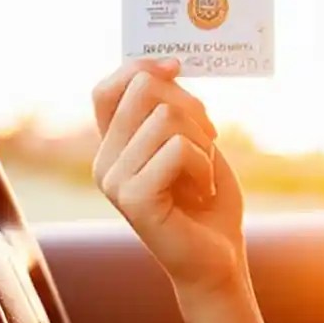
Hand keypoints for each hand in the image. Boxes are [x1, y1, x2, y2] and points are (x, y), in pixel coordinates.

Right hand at [91, 59, 246, 295]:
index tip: (176, 67)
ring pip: (167, 119)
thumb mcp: (192, 140)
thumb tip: (167, 64)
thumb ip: (171, 107)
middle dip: (190, 106)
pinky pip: (176, 150)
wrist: (218, 257)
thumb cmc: (207, 199)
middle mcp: (105, 162)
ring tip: (202, 175)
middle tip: (207, 142)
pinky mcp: (134, 200)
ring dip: (203, 143)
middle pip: (143, 91)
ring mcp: (115, 181)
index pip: (107, 88)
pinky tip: (202, 191)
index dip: (140, 68)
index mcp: (114, 146)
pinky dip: (204, 166)